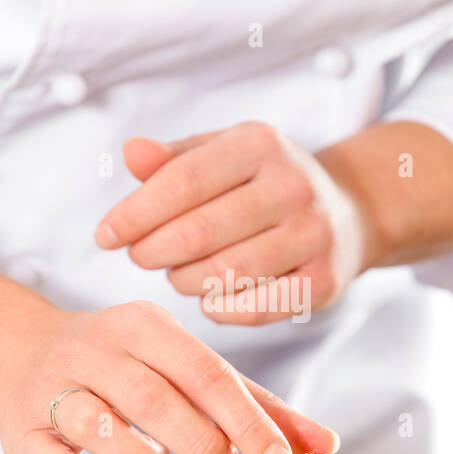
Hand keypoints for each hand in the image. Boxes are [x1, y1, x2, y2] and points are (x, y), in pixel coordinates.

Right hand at [0, 298, 337, 453]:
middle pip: (155, 399)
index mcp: (144, 325)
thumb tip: (326, 445)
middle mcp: (93, 348)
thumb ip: (255, 405)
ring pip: (100, 428)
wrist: (21, 355)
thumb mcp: (188, 368)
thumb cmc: (127, 367)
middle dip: (199, 441)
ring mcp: (51, 389)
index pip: (206, 372)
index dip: (247, 420)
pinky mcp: (19, 432)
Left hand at [94, 123, 370, 323]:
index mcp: (259, 144)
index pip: (181, 182)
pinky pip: (253, 309)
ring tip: (177, 272)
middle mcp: (293, 185)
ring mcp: (314, 235)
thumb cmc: (263, 183)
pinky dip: (218, 308)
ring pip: (223, 273)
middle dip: (152, 251)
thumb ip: (172, 159)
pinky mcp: (324, 282)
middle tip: (139, 256)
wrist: (348, 211)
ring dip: (184, 280)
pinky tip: (209, 296)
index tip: (104, 236)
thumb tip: (130, 153)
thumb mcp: (221, 155)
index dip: (134, 214)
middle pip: (198, 232)